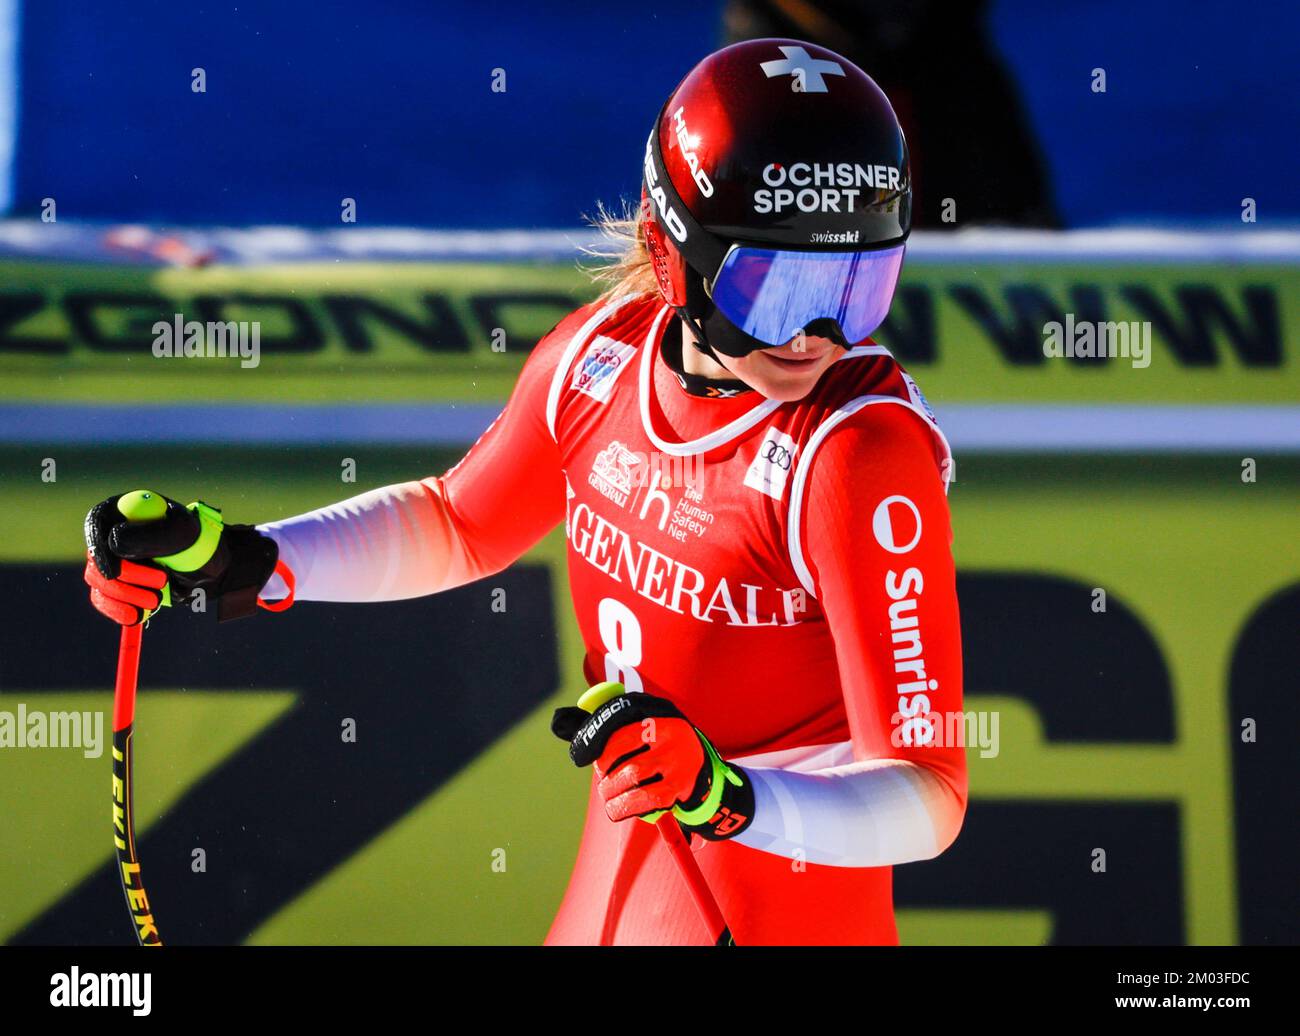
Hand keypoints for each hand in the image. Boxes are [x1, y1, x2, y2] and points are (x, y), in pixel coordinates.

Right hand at [84, 490, 280, 623]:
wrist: (211, 571)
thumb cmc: (200, 544)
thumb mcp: (183, 534)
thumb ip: (151, 534)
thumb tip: (113, 541)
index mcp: (126, 512)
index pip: (96, 522)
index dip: (97, 546)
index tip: (111, 570)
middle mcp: (114, 535)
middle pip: (97, 557)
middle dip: (125, 577)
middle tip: (161, 582)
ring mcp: (114, 561)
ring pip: (100, 582)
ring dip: (127, 595)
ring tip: (159, 597)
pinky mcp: (118, 585)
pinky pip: (104, 600)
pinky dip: (119, 610)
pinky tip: (138, 614)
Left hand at [552, 690, 754, 839]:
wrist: (701, 771)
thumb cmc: (658, 748)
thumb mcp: (639, 728)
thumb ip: (603, 725)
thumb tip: (559, 722)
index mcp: (657, 713)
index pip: (619, 722)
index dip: (595, 740)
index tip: (583, 758)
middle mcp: (670, 732)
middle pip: (623, 749)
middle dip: (604, 769)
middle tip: (603, 779)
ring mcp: (677, 760)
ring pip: (632, 774)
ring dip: (610, 789)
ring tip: (608, 794)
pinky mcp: (679, 787)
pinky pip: (645, 800)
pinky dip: (624, 807)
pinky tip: (615, 809)